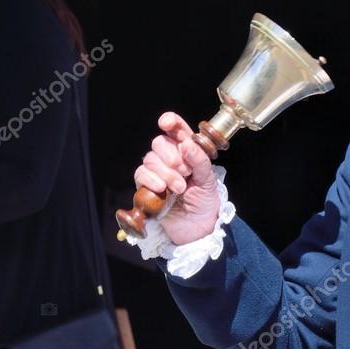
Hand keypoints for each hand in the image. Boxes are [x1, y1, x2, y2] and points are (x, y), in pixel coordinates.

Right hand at [133, 112, 221, 244]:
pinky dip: (152, 179)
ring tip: (180, 188)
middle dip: (172, 156)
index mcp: (187, 151)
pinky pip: (141, 174)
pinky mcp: (146, 186)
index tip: (166, 123)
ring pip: (150, 159)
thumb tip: (186, 143)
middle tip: (186, 172)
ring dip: (166, 173)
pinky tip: (163, 189)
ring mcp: (156, 171)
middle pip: (159, 142)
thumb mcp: (208, 179)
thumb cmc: (204, 200)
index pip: (175, 129)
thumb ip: (199, 160)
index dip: (170, 122)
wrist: (197, 226)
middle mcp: (169, 158)